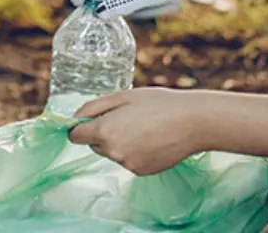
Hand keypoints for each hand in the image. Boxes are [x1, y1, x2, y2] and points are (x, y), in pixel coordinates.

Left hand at [67, 89, 210, 175]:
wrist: (193, 122)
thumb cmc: (159, 104)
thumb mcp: (123, 96)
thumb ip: (94, 107)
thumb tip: (75, 118)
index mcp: (105, 131)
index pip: (76, 136)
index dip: (81, 127)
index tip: (90, 120)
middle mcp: (113, 151)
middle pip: (95, 145)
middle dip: (103, 133)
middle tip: (126, 118)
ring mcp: (127, 164)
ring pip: (113, 153)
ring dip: (120, 142)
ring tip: (144, 127)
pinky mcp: (141, 171)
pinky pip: (128, 160)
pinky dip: (134, 152)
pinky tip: (152, 139)